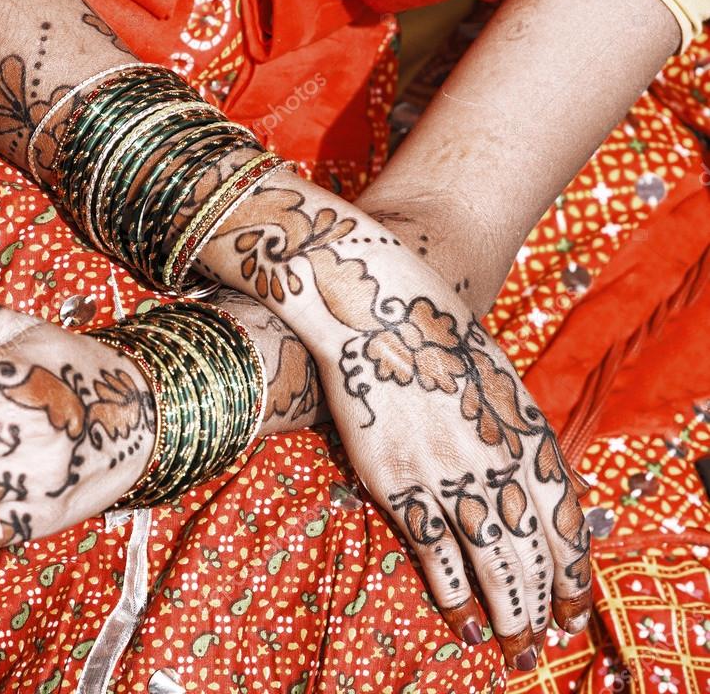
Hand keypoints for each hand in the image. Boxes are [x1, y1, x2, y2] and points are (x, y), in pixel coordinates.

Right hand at [200, 178, 592, 671]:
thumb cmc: (434, 332)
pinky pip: (435, 551)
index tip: (576, 602)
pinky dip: (453, 593)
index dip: (574, 569)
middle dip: (544, 603)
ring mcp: (450, 472)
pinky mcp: (401, 480)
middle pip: (534, 551)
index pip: (567, 520)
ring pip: (492, 562)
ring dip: (507, 611)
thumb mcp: (496, 375)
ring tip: (513, 645)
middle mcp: (498, 459)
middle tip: (543, 641)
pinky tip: (463, 618)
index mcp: (527, 430)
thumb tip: (536, 483)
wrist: (376, 306)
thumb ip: (517, 432)